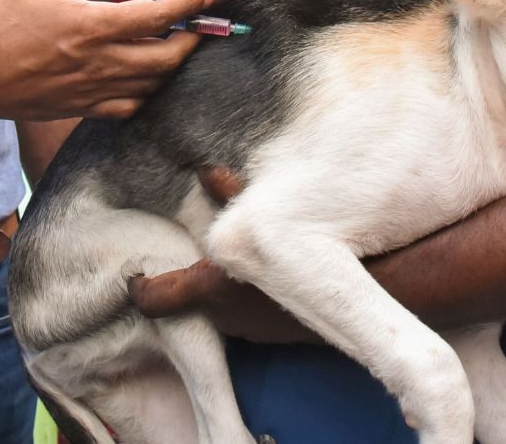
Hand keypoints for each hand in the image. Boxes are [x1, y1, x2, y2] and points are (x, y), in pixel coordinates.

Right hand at [0, 0, 213, 122]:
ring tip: (176, 51)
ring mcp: (91, 90)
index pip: (156, 16)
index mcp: (90, 25)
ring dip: (169, 69)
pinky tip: (144, 81)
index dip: (186, 7)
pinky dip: (145, 94)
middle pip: (166, 59)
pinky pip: (128, 107)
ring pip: (151, 85)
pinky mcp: (80, 109)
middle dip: (189, 43)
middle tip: (198, 29)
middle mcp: (99, 61)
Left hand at [130, 165, 319, 343]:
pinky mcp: (274, 334)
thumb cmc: (316, 247)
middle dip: (189, 282)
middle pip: (190, 301)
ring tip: (226, 265)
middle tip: (187, 259)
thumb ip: (232, 194)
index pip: (160, 298)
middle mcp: (228, 315)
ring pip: (219, 310)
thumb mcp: (269, 210)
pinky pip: (246, 316)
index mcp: (215, 286)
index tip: (136, 280)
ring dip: (219, 291)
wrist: (369, 290)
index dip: (143, 289)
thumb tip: (206, 171)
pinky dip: (245, 298)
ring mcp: (252, 329)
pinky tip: (260, 280)